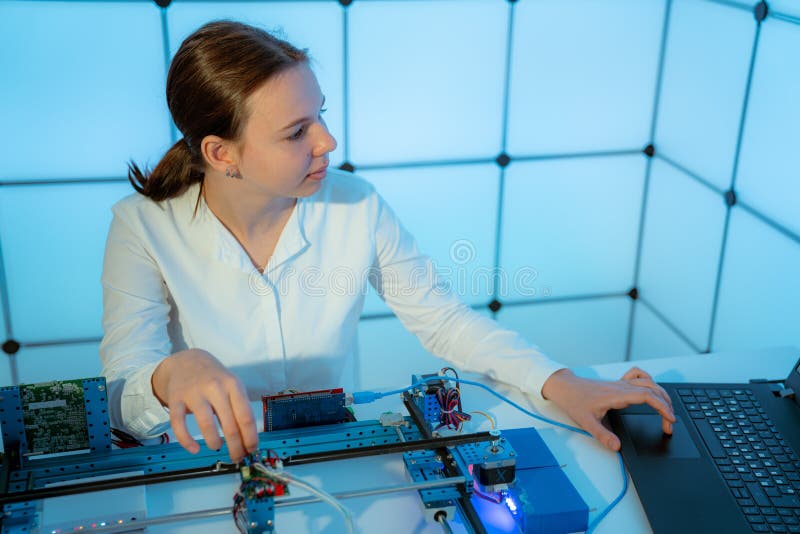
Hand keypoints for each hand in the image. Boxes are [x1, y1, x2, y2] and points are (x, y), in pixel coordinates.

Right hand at [151, 348, 257, 461]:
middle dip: (235, 446)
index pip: (246, 416)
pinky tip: (194, 449)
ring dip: (214, 442)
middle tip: (237, 456)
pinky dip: (186, 440)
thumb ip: (240, 408)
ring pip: (206, 424)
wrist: (187, 361)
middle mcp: (215, 388)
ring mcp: (194, 393)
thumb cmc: (215, 378)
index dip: (250, 437)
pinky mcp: (176, 399)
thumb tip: (248, 439)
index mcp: (233, 385)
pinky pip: (179, 424)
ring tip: (217, 446)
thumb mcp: (232, 385)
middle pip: (229, 424)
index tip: (251, 450)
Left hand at [541, 366, 674, 451]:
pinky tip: (651, 391)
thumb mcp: (586, 422)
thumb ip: (602, 435)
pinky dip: (649, 381)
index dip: (662, 407)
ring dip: (661, 394)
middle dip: (666, 405)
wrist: (565, 387)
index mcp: (616, 395)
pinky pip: (638, 376)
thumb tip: (617, 447)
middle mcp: (621, 386)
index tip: (670, 419)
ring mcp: (620, 383)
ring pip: (648, 382)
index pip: (647, 396)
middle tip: (669, 423)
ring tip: (667, 409)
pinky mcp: (618, 383)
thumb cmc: (574, 401)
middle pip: (652, 389)